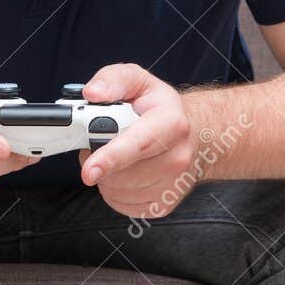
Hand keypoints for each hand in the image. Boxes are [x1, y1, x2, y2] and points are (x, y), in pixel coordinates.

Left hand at [76, 64, 196, 218]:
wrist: (195, 135)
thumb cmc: (161, 109)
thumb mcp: (139, 81)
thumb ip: (113, 80)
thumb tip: (93, 93)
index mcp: (172, 123)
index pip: (138, 144)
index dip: (110, 158)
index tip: (89, 170)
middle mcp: (177, 156)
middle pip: (122, 173)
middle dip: (99, 160)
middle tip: (101, 141)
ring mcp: (173, 184)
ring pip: (118, 190)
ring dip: (105, 175)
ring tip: (115, 156)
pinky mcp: (163, 205)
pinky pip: (122, 204)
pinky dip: (113, 190)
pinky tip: (123, 172)